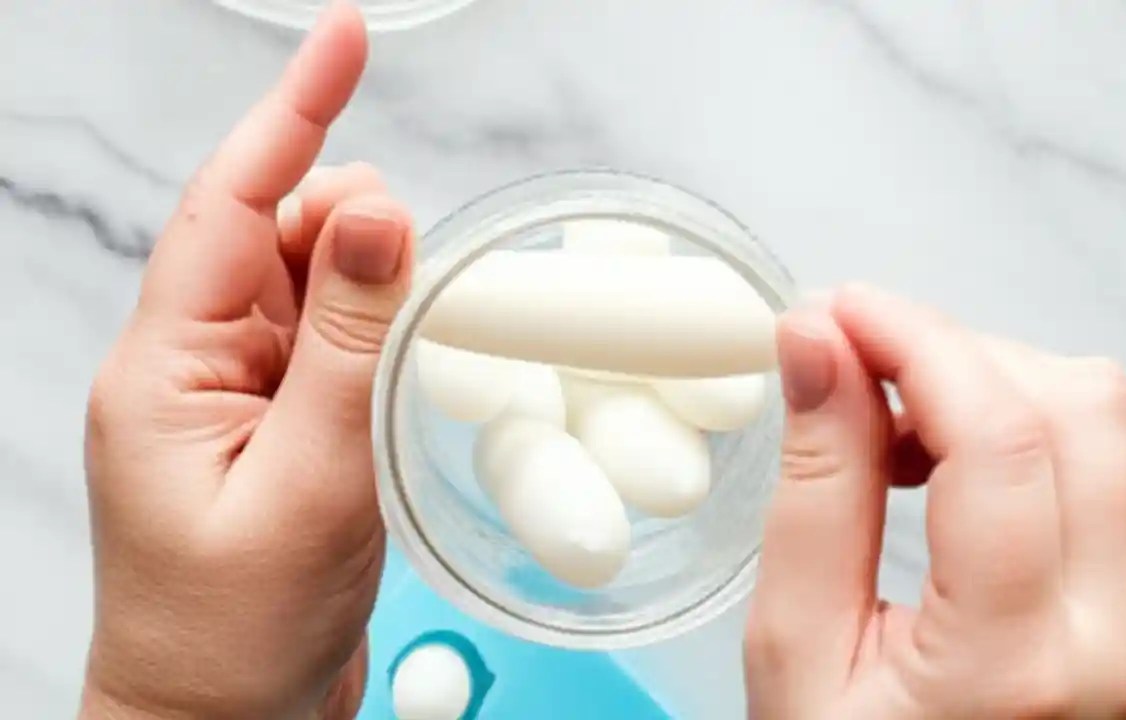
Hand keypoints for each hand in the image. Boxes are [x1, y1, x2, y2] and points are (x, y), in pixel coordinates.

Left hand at [79, 4, 412, 718]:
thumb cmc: (232, 636)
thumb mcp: (305, 487)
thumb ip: (343, 348)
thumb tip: (373, 219)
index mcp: (168, 370)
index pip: (227, 206)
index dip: (291, 114)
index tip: (342, 38)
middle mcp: (196, 366)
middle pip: (279, 234)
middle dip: (355, 226)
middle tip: (419, 276)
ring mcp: (238, 396)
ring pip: (315, 284)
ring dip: (375, 285)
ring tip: (419, 333)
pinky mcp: (281, 426)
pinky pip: (333, 341)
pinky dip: (380, 330)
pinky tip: (412, 354)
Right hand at [745, 286, 1125, 718]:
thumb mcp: (793, 647)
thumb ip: (815, 490)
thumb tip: (819, 348)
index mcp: (1013, 660)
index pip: (1002, 438)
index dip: (916, 339)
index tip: (836, 313)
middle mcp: (1110, 638)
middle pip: (1079, 405)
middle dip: (954, 349)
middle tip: (853, 362)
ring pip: (1111, 417)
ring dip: (995, 378)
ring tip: (895, 420)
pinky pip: (1112, 459)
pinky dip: (1026, 417)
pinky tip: (946, 453)